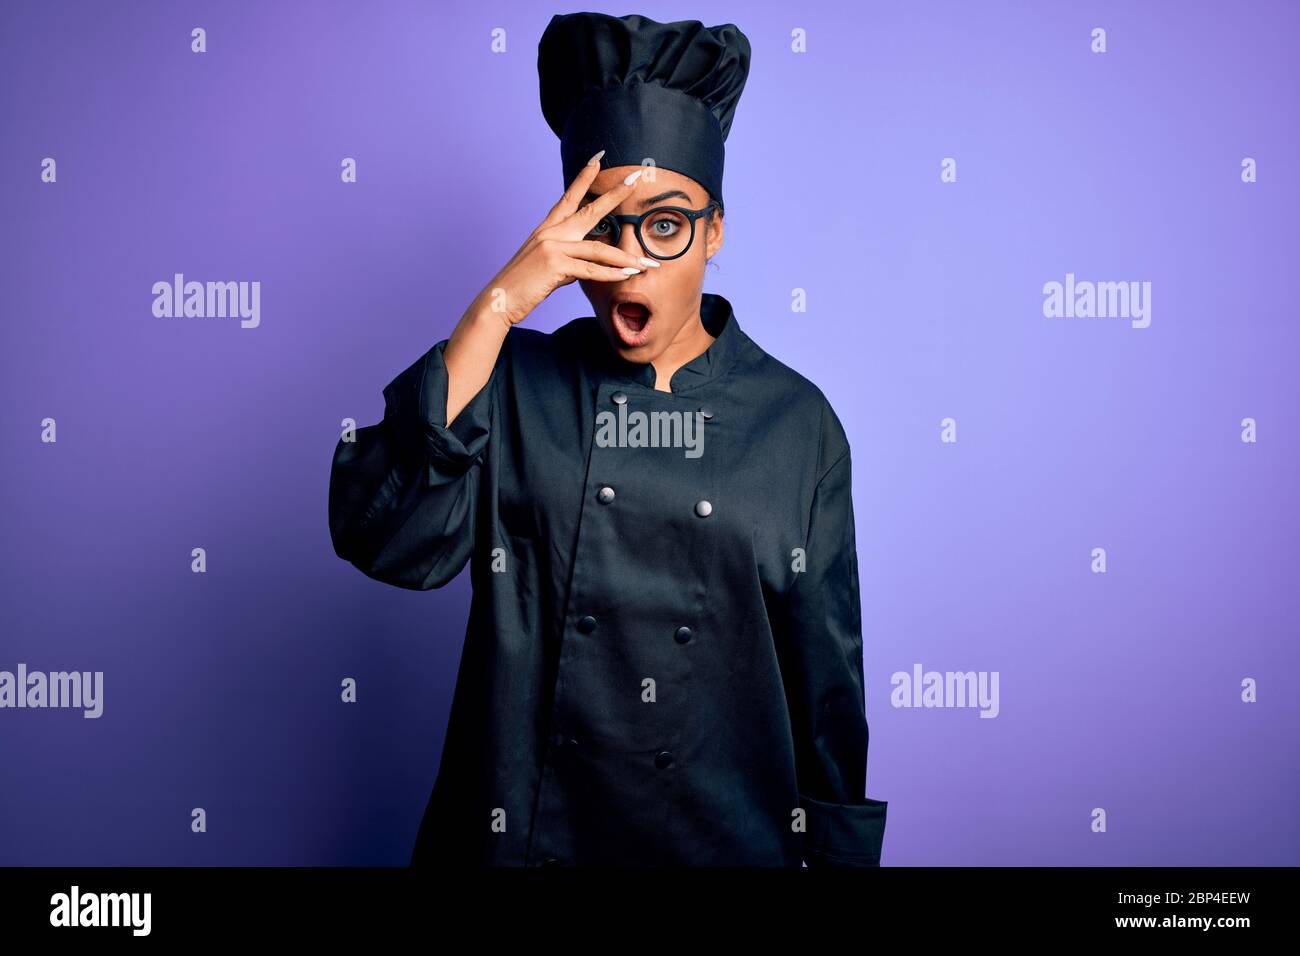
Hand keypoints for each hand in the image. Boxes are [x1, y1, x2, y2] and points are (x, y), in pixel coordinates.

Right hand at [478, 151, 656, 325]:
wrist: (499, 299)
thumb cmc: (524, 285)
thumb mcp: (547, 265)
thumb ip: (568, 259)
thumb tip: (587, 264)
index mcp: (547, 229)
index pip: (569, 197)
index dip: (584, 177)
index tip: (598, 159)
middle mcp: (550, 232)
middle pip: (590, 210)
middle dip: (615, 195)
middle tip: (636, 179)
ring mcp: (552, 247)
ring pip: (598, 249)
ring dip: (625, 258)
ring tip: (648, 264)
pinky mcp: (554, 265)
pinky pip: (590, 269)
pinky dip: (611, 274)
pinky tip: (627, 276)